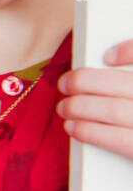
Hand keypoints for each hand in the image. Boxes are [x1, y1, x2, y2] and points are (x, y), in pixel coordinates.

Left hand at [58, 40, 132, 159]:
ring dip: (81, 106)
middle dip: (87, 81)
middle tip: (65, 83)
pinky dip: (89, 131)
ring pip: (115, 109)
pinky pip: (117, 139)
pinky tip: (73, 127)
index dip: (131, 51)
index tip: (107, 57)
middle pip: (125, 85)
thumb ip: (125, 84)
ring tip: (64, 107)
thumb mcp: (130, 97)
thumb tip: (107, 64)